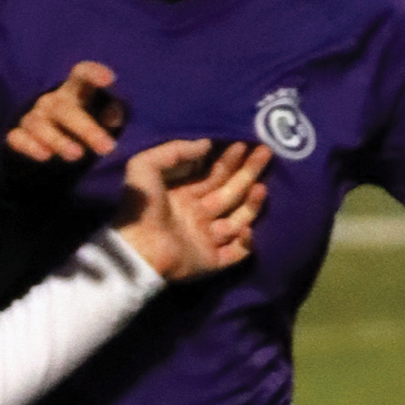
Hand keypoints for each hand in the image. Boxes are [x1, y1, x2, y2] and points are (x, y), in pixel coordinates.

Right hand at [8, 61, 125, 162]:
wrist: (52, 146)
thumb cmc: (85, 126)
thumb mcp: (103, 118)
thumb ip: (112, 115)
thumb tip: (114, 115)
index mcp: (75, 90)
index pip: (81, 74)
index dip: (93, 73)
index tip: (110, 79)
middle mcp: (52, 101)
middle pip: (64, 108)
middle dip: (86, 129)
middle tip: (107, 148)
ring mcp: (33, 118)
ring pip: (39, 124)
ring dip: (59, 140)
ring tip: (77, 155)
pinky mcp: (18, 137)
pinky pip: (18, 138)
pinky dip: (30, 146)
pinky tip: (45, 156)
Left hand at [113, 139, 270, 280]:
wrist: (138, 247)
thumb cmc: (141, 205)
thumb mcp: (146, 166)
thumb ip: (175, 151)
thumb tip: (206, 143)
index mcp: (183, 194)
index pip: (213, 175)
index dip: (229, 160)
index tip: (245, 143)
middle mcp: (197, 215)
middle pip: (230, 192)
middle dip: (248, 172)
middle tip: (266, 152)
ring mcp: (205, 239)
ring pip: (238, 220)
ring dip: (251, 205)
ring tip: (261, 188)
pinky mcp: (210, 261)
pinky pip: (236, 253)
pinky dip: (245, 244)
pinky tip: (247, 229)